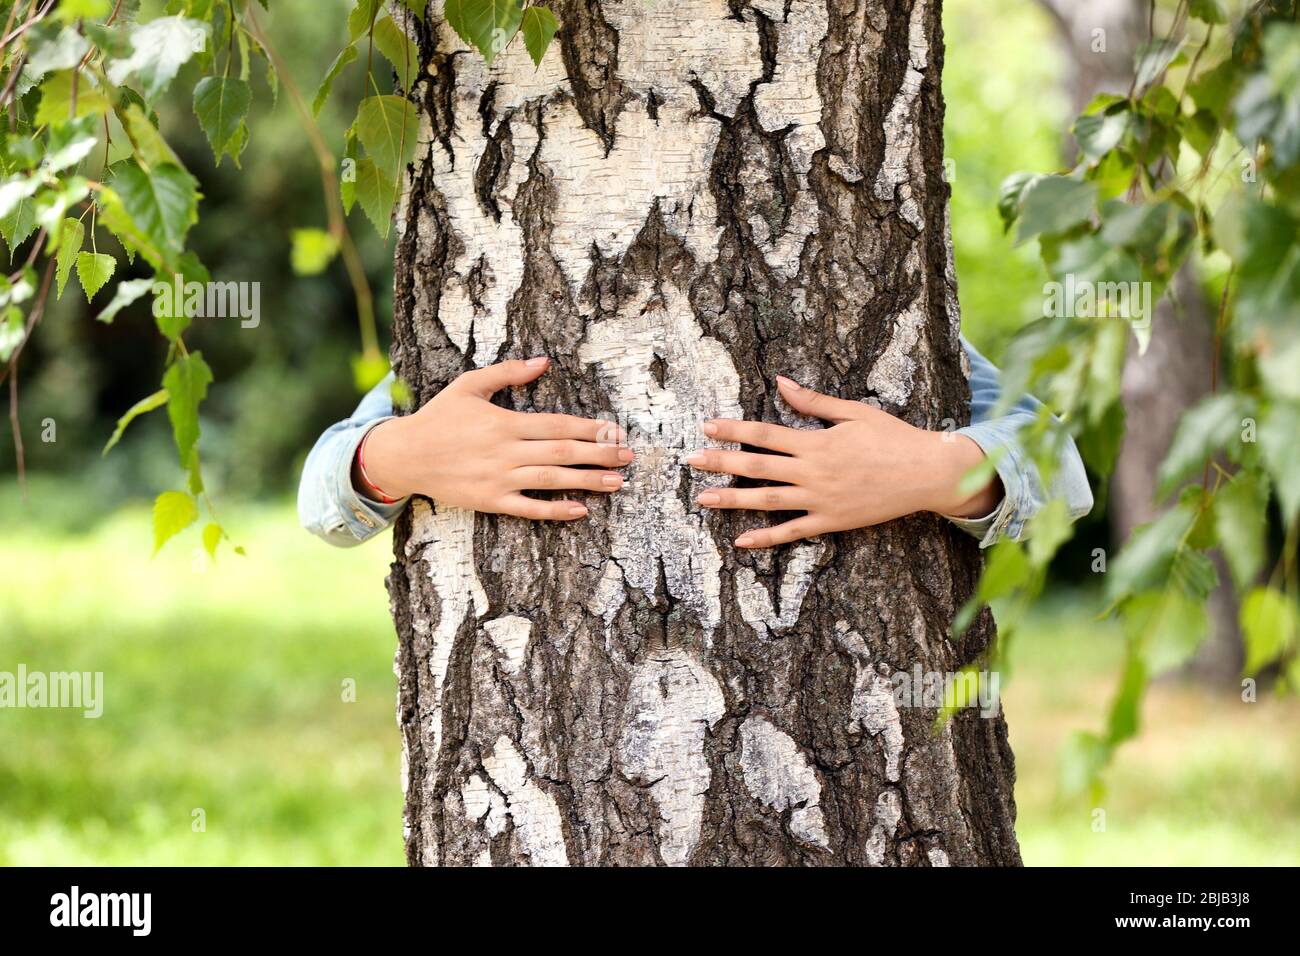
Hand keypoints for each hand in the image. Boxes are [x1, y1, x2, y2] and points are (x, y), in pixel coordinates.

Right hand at [358, 357, 632, 519]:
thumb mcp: (469, 385)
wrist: (404, 456)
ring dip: (588, 482)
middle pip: (562, 452)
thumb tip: (543, 361)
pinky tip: (581, 510)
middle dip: (600, 454)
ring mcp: (499, 479)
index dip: (589, 428)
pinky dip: (555, 510)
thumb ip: (507, 373)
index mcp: (504, 422)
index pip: (556, 425)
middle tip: (629, 456)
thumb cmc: (438, 418)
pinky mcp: (491, 501)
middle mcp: (506, 451)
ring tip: (618, 482)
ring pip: (552, 480)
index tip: (614, 430)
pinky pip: (528, 508)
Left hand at [686, 375, 1001, 547]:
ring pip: (767, 501)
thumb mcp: (853, 412)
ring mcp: (820, 500)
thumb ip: (813, 402)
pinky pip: (792, 532)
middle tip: (691, 461)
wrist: (925, 473)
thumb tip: (780, 383)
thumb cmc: (891, 437)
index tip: (707, 426)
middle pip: (757, 467)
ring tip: (703, 498)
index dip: (733, 430)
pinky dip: (765, 538)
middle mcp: (812, 472)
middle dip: (721, 463)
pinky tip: (740, 541)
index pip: (764, 434)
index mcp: (816, 442)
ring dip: (733, 499)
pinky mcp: (831, 522)